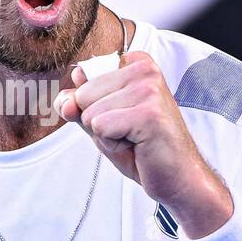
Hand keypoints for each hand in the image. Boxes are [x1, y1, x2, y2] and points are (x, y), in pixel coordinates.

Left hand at [55, 51, 234, 237]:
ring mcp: (148, 89)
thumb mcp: (102, 121)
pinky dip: (112, 144)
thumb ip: (79, 106)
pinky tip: (138, 145)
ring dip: (106, 135)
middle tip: (130, 132)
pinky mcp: (147, 113)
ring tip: (135, 138)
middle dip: (98, 122)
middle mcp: (144, 69)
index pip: (82, 78)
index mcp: (135, 63)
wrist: (177, 177)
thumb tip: (64, 101)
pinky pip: (100, 127)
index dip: (93, 107)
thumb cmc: (143, 148)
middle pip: (83, 95)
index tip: (123, 117)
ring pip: (89, 113)